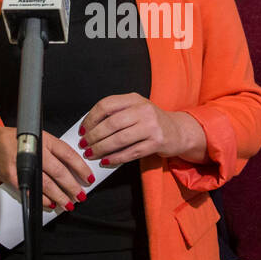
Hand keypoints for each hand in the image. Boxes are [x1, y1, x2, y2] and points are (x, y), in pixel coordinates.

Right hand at [0, 124, 92, 211]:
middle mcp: (35, 151)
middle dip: (72, 186)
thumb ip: (52, 150)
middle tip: (81, 195)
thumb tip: (72, 168)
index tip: (88, 177)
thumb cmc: (14, 141)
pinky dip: (42, 199)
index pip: (67, 154)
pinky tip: (51, 204)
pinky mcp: (13, 176)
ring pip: (47, 184)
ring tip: (69, 204)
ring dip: (60, 196)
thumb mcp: (36, 138)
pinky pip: (31, 190)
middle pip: (59, 172)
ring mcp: (23, 164)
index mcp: (44, 139)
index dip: (80, 167)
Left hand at [79, 93, 204, 165]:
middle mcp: (143, 110)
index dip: (91, 118)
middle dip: (93, 136)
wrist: (178, 131)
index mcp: (134, 99)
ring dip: (101, 148)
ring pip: (119, 139)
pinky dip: (115, 158)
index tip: (83, 130)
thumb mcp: (135, 109)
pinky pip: (131, 152)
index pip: (106, 105)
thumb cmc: (150, 122)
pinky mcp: (157, 143)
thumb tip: (88, 128)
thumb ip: (116, 113)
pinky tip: (106, 160)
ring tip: (91, 154)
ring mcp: (152, 126)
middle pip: (111, 123)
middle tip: (84, 145)